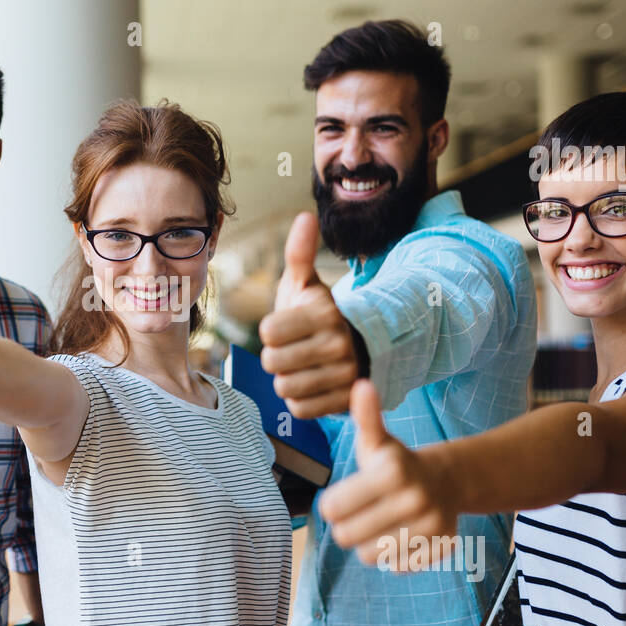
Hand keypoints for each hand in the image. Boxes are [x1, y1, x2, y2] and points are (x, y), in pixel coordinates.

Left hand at [258, 212, 358, 417]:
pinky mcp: (344, 402)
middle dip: (275, 357)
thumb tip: (306, 216)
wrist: (358, 348)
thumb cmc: (319, 315)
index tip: (286, 327)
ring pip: (284, 388)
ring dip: (286, 380)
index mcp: (324, 313)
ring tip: (302, 367)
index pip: (267, 331)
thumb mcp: (307, 284)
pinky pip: (299, 409)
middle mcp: (338, 344)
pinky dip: (300, 401)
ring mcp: (344, 376)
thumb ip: (300, 253)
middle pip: (272, 362)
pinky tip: (312, 385)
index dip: (270, 330)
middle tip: (293, 349)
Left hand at [319, 379, 457, 568]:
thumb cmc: (396, 464)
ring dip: (368, 544)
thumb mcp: (377, 442)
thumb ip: (365, 418)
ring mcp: (430, 526)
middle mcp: (415, 499)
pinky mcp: (440, 548)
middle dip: (347, 527)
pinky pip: (397, 567)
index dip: (332, 505)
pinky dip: (394, 556)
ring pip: (369, 556)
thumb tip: (362, 385)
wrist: (447, 482)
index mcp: (391, 472)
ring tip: (379, 524)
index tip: (342, 498)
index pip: (331, 509)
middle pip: (346, 536)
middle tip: (359, 514)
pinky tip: (401, 534)